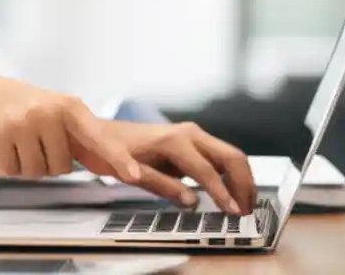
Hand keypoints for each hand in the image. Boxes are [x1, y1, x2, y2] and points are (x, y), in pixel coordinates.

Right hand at [0, 74, 141, 183]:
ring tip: (14, 141)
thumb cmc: (21, 106)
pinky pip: (9, 171)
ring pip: (35, 172)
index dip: (117, 157)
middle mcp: (49, 112)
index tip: (134, 175)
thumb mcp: (55, 114)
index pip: (98, 137)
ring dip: (23, 166)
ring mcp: (23, 122)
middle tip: (30, 141)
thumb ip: (81, 140)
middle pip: (61, 168)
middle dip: (45, 163)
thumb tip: (112, 167)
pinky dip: (2, 165)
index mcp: (69, 106)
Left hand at [94, 121, 255, 214]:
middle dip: (243, 184)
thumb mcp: (128, 171)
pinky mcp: (191, 142)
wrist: (98, 131)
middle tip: (246, 211)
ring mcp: (192, 136)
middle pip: (231, 156)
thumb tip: (191, 201)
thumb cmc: (108, 149)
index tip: (233, 212)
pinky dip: (230, 175)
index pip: (207, 170)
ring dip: (241, 180)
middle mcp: (188, 133)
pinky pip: (219, 159)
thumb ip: (160, 185)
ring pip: (230, 156)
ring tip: (243, 207)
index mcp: (173, 140)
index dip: (222, 193)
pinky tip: (230, 194)